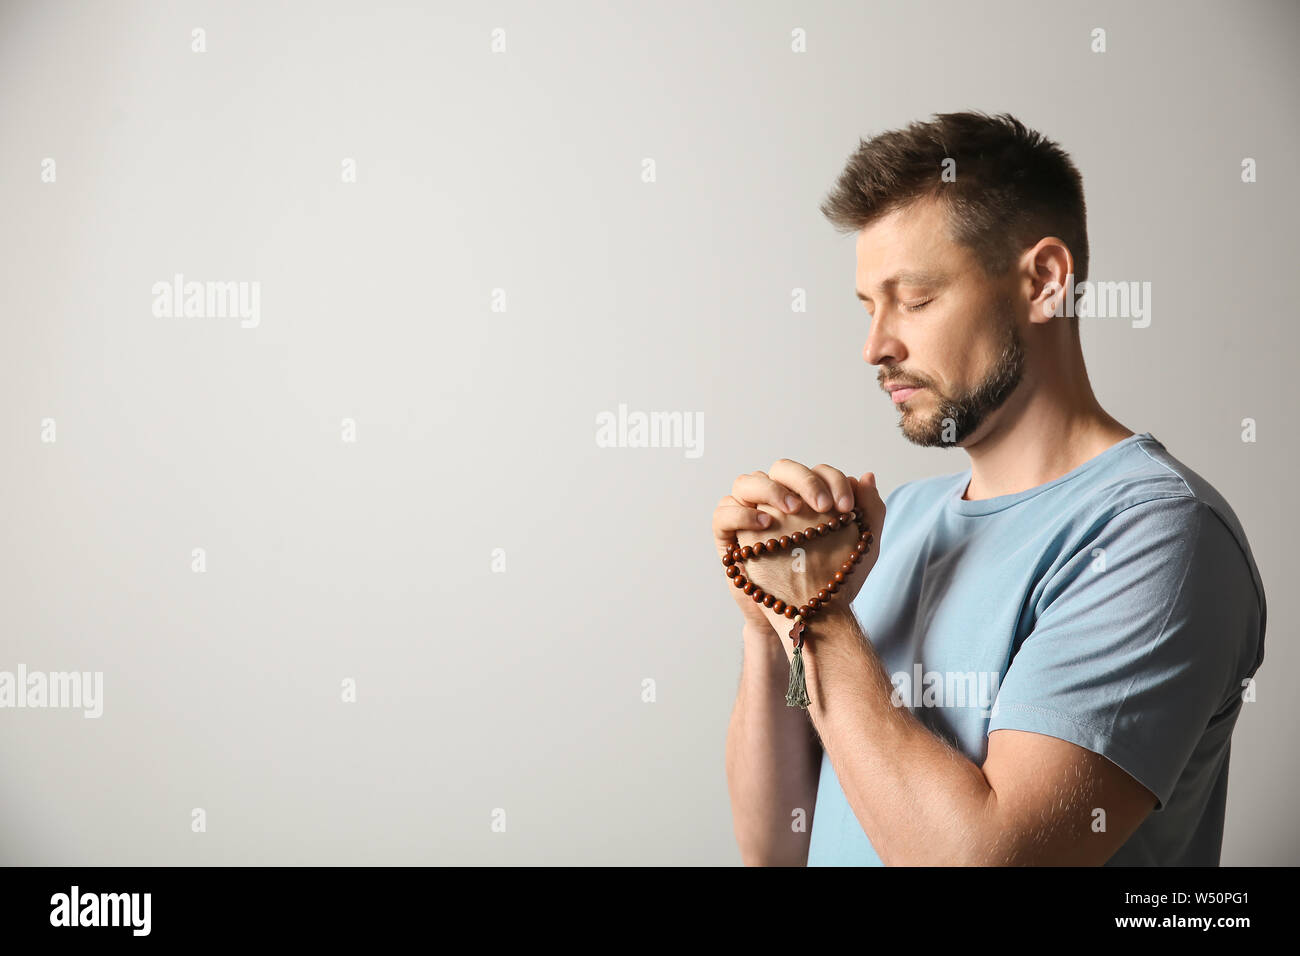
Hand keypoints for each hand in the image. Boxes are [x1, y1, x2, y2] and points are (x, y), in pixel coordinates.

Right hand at [713, 460, 885, 637]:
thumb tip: (866, 477)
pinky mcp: (730, 534)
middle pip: (782, 469)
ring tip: (793, 511)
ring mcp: (751, 514)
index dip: (832, 481)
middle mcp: (778, 500)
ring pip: (748, 482)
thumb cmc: (833, 580)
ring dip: (772, 490)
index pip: (815, 471)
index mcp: (807, 496)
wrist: (807, 616)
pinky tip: (765, 524)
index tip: (846, 507)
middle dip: (804, 482)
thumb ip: (870, 511)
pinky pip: (725, 512)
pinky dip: (742, 513)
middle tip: (823, 506)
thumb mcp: (862, 548)